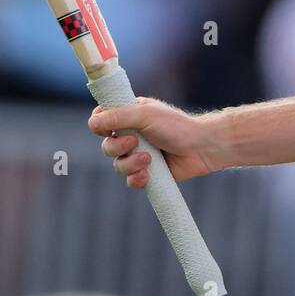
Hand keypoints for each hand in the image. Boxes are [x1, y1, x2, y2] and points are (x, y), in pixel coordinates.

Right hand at [87, 97, 222, 189]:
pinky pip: (130, 181)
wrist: (201, 148)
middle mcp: (132, 135)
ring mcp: (139, 154)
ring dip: (130, 164)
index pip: (102, 120)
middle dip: (117, 147)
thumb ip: (118, 116)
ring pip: (117, 165)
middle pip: (106, 146)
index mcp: (129, 115)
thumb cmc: (176, 126)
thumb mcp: (145, 114)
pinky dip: (136, 179)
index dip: (100, 125)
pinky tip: (148, 175)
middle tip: (136, 142)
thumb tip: (92, 122)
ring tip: (149, 159)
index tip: (107, 127)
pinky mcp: (147, 172)